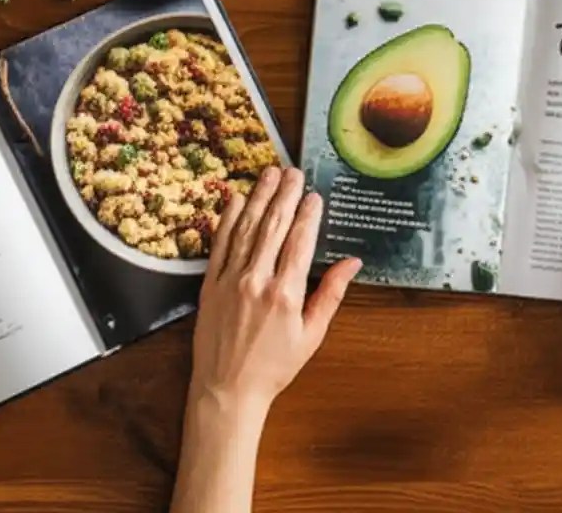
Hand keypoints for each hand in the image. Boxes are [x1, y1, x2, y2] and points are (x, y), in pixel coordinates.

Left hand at [189, 166, 361, 418]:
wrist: (227, 389)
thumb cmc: (274, 367)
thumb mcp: (312, 335)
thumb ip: (331, 294)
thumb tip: (352, 263)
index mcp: (285, 294)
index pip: (300, 242)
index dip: (307, 215)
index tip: (314, 195)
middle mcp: (257, 281)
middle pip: (273, 227)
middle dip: (284, 196)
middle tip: (293, 172)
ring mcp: (230, 281)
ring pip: (246, 229)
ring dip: (258, 198)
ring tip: (268, 174)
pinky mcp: (209, 285)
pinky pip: (219, 245)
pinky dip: (227, 220)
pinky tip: (234, 200)